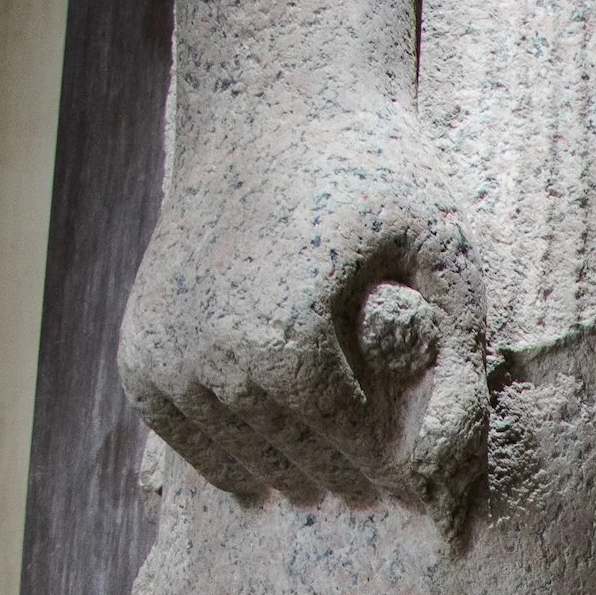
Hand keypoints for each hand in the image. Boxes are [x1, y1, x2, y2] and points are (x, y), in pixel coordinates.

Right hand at [120, 100, 488, 532]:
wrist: (274, 103)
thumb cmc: (376, 177)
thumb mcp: (444, 259)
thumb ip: (457, 370)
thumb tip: (437, 474)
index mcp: (283, 339)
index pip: (350, 447)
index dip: (391, 469)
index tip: (420, 481)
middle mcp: (210, 353)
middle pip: (294, 455)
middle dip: (342, 477)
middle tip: (373, 491)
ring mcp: (165, 349)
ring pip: (236, 452)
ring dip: (283, 475)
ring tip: (325, 482)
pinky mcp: (138, 343)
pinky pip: (178, 429)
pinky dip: (218, 456)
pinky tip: (259, 474)